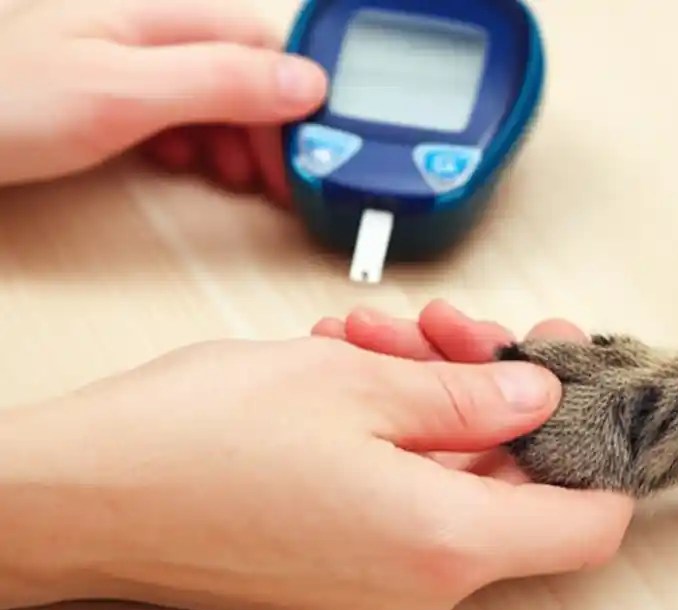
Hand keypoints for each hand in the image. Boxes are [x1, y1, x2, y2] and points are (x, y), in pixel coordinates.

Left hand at [0, 0, 326, 203]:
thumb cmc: (0, 102)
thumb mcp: (123, 95)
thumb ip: (219, 83)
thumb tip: (307, 84)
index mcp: (158, 10)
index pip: (264, 46)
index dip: (296, 103)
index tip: (308, 156)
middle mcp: (145, 24)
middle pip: (242, 70)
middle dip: (267, 128)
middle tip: (276, 184)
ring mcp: (121, 54)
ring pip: (210, 91)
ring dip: (232, 138)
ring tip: (229, 179)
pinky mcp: (100, 86)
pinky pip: (172, 108)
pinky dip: (189, 140)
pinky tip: (178, 163)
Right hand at [0, 334, 631, 609]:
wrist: (79, 498)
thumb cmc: (200, 441)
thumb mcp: (361, 385)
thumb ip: (475, 393)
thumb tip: (541, 395)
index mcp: (446, 547)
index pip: (592, 524)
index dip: (604, 448)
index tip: (583, 380)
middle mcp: (425, 587)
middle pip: (519, 485)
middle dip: (496, 386)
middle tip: (454, 324)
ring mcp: (382, 588)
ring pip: (456, 479)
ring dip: (433, 395)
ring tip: (375, 338)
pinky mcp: (343, 573)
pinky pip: (406, 496)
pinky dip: (395, 431)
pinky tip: (348, 371)